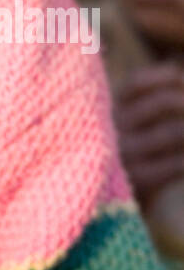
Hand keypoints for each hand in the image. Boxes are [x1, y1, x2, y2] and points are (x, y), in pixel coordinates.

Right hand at [113, 63, 183, 205]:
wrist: (93, 207)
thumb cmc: (107, 155)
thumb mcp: (108, 121)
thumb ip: (128, 96)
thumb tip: (155, 62)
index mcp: (102, 108)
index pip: (138, 83)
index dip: (165, 77)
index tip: (181, 77)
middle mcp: (111, 127)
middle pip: (164, 102)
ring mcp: (123, 154)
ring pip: (174, 131)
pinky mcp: (136, 181)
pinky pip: (176, 164)